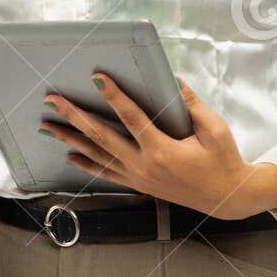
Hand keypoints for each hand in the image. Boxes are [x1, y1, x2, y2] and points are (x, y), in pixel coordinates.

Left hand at [39, 74, 276, 219]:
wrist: (228, 198)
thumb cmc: (223, 160)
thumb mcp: (214, 129)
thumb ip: (190, 103)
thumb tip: (171, 78)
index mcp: (162, 150)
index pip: (132, 117)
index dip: (113, 95)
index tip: (96, 77)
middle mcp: (144, 166)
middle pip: (102, 137)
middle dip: (75, 117)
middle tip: (52, 100)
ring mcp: (138, 178)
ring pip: (97, 156)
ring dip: (71, 140)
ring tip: (47, 126)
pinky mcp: (139, 184)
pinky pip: (106, 173)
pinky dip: (86, 163)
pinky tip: (69, 154)